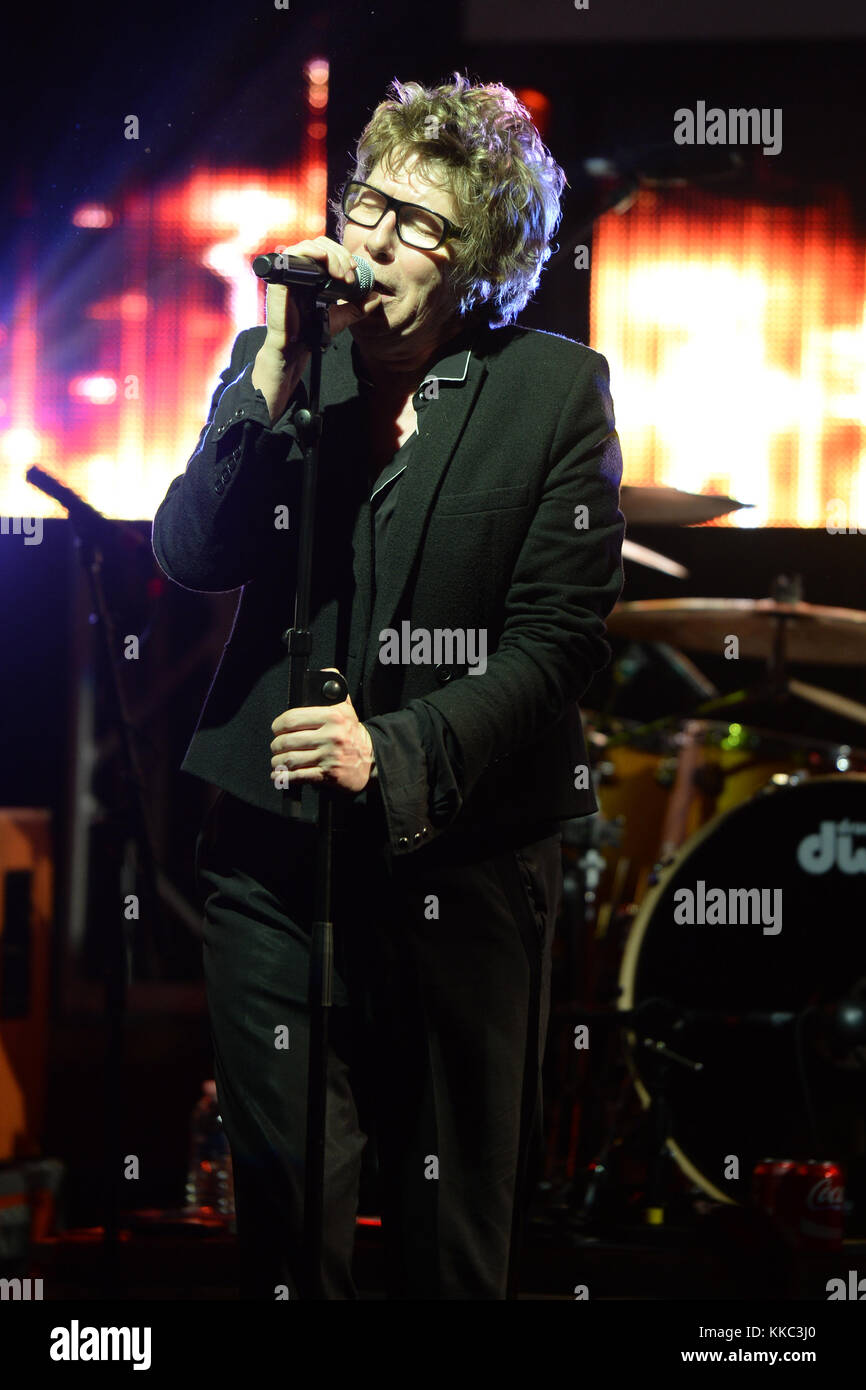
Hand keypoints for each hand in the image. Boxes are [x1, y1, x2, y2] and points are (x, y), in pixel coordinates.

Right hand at [263, 235, 366, 353]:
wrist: (295, 346)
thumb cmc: (312, 330)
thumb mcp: (341, 317)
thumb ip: (358, 307)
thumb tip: (376, 297)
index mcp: (313, 273)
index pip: (329, 250)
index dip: (344, 255)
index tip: (354, 272)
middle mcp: (301, 268)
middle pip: (322, 244)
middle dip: (341, 256)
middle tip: (349, 276)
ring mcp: (290, 270)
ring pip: (312, 245)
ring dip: (331, 255)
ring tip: (340, 275)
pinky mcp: (280, 274)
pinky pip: (293, 252)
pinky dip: (311, 251)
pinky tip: (323, 259)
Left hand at [269, 671, 374, 793]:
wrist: (371, 759)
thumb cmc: (352, 733)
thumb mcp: (346, 708)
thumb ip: (334, 689)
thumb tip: (325, 673)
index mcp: (333, 716)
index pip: (292, 718)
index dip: (278, 724)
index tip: (276, 728)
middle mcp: (331, 736)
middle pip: (288, 740)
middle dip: (276, 745)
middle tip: (276, 746)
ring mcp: (329, 756)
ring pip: (290, 759)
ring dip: (278, 761)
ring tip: (277, 759)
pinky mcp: (328, 774)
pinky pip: (298, 776)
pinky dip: (284, 776)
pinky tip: (280, 774)